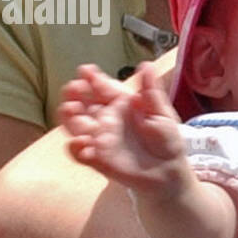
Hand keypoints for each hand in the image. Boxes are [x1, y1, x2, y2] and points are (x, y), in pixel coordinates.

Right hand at [58, 62, 188, 195]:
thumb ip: (151, 92)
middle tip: (73, 89)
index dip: (93, 79)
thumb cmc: (166, 140)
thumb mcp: (163, 114)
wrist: (168, 171)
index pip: (103, 88)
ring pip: (76, 125)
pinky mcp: (97, 159)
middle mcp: (106, 119)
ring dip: (69, 117)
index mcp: (121, 105)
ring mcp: (99, 139)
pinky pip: (80, 153)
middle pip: (84, 104)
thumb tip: (146, 65)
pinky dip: (75, 148)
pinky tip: (80, 142)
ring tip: (70, 109)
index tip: (85, 71)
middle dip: (75, 95)